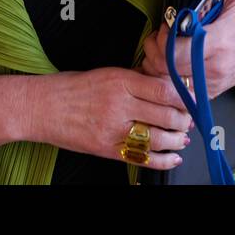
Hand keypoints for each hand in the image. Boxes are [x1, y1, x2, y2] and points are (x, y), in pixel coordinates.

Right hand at [30, 67, 195, 169]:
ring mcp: (113, 129)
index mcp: (120, 80)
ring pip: (158, 138)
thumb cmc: (71, 88)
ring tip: (182, 137)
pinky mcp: (107, 149)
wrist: (41, 107)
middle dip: (184, 118)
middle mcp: (119, 104)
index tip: (193, 97)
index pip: (164, 89)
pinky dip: (163, 160)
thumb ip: (134, 79)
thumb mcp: (105, 73)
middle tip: (189, 118)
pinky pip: (142, 157)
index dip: (184, 96)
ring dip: (177, 139)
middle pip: (166, 114)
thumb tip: (163, 84)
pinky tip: (172, 157)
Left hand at [137, 0, 234, 99]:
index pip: (176, 52)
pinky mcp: (210, 93)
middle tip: (158, 37)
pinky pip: (179, 95)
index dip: (163, 39)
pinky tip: (169, 65)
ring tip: (161, 50)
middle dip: (154, 52)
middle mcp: (214, 67)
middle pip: (167, 70)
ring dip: (157, 67)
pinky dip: (167, 81)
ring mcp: (212, 84)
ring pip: (169, 85)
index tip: (166, 26)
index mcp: (218, 42)